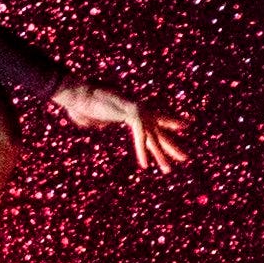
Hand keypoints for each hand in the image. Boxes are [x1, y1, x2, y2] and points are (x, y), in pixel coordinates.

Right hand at [50, 81, 188, 173]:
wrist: (77, 92)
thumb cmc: (80, 102)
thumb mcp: (89, 115)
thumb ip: (97, 120)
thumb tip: (101, 123)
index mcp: (131, 108)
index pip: (155, 118)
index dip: (170, 121)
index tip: (185, 126)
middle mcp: (138, 109)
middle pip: (159, 131)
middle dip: (171, 145)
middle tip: (186, 158)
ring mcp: (137, 110)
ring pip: (153, 138)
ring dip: (160, 155)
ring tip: (169, 170)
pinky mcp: (133, 113)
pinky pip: (140, 137)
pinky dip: (141, 152)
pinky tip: (145, 166)